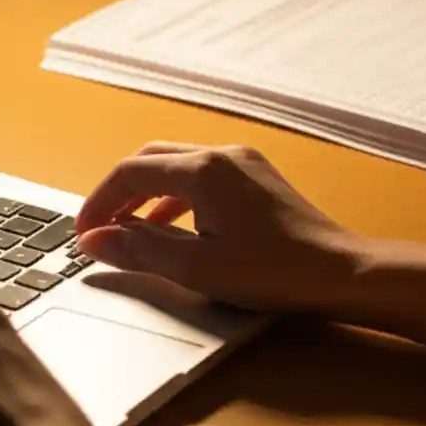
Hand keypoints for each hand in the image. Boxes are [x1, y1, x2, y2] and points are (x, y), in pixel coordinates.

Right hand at [76, 142, 365, 311]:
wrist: (341, 273)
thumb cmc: (272, 272)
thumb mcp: (196, 269)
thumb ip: (140, 251)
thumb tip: (95, 241)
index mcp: (201, 170)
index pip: (129, 172)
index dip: (99, 203)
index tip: (83, 235)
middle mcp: (220, 153)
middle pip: (149, 159)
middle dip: (118, 193)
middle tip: (100, 229)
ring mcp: (242, 161)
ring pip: (175, 164)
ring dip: (145, 193)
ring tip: (128, 230)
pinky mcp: (257, 176)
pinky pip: (201, 175)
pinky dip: (175, 196)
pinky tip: (172, 226)